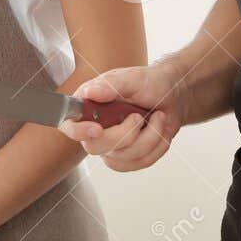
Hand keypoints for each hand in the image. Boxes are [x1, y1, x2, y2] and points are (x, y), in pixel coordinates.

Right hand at [58, 62, 185, 171]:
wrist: (171, 96)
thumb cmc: (148, 83)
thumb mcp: (131, 78)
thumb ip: (110, 85)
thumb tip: (90, 92)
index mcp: (87, 106)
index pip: (69, 126)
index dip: (79, 131)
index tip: (97, 129)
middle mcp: (94, 129)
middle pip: (95, 147)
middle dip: (124, 134)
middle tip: (138, 116)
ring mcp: (111, 146)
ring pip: (124, 156)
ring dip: (149, 136)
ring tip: (156, 116)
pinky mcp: (128, 157)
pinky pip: (140, 162)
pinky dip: (156, 145)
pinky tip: (157, 129)